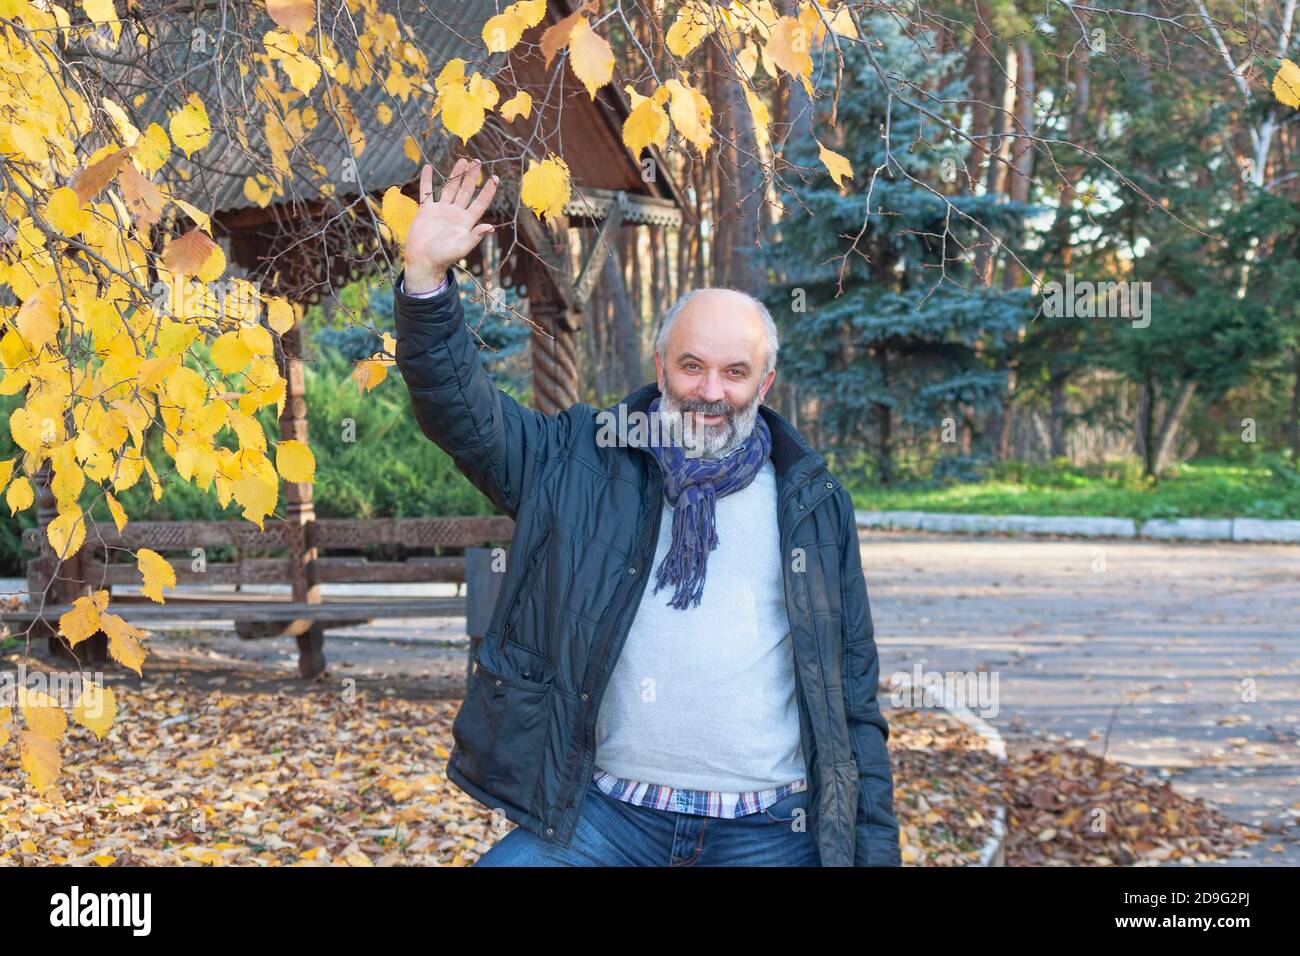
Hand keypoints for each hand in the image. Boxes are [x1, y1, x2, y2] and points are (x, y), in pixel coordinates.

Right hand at [403, 157, 498, 292]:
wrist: (423, 261)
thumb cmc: (444, 257)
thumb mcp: (462, 247)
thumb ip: (475, 236)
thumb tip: (491, 227)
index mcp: (466, 221)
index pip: (480, 203)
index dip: (488, 191)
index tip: (494, 177)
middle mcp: (455, 213)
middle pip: (466, 191)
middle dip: (471, 176)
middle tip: (477, 161)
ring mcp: (441, 210)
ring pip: (450, 188)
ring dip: (455, 174)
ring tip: (462, 160)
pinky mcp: (426, 210)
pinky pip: (426, 192)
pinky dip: (427, 180)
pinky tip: (427, 167)